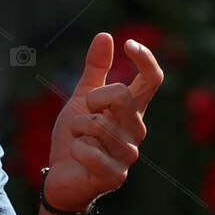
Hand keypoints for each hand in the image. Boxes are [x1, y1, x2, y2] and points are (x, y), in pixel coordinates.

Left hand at [43, 32, 162, 213]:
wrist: (62, 178)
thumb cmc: (75, 138)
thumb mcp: (82, 100)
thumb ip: (94, 70)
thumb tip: (105, 35)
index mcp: (133, 110)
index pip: (152, 80)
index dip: (145, 59)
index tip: (128, 44)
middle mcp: (137, 130)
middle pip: (120, 96)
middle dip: (91, 103)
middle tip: (84, 118)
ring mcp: (129, 154)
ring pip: (97, 125)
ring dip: (77, 130)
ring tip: (80, 142)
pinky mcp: (115, 175)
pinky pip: (88, 150)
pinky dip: (75, 150)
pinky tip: (79, 159)